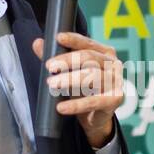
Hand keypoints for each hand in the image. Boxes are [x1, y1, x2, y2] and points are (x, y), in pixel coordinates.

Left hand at [33, 30, 123, 148]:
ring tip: (52, 84)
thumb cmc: (85, 89)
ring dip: (70, 79)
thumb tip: (37, 43)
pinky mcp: (115, 99)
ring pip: (92, 76)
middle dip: (67, 60)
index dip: (74, 40)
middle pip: (89, 57)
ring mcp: (116, 81)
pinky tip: (61, 107)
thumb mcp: (70, 73)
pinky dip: (76, 105)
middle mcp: (113, 64)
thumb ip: (56, 59)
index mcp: (104, 53)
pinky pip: (94, 101)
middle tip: (49, 66)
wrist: (96, 116)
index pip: (88, 43)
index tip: (58, 38)